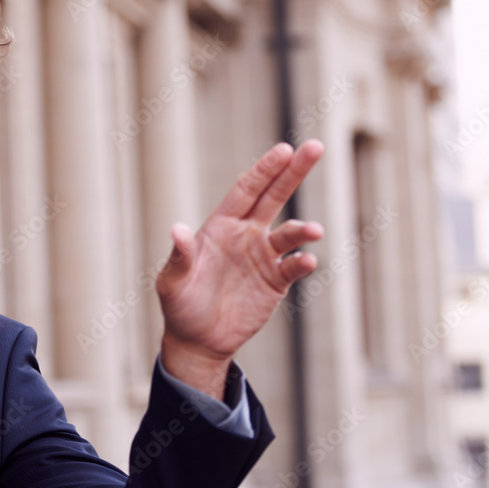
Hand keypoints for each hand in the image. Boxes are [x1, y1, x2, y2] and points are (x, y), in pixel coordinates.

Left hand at [157, 140, 323, 396]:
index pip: (246, 190)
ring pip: (288, 234)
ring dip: (301, 229)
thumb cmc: (180, 304)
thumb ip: (180, 255)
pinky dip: (302, 262)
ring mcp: (263, 257)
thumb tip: (177, 229)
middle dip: (294, 172)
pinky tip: (307, 260)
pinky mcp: (275, 282)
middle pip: (274, 197)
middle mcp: (246, 235)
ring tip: (313, 230)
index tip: (284, 150)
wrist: (198, 340)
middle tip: (316, 146)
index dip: (264, 170)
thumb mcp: (172, 280)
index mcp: (221, 226)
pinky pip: (293, 267)